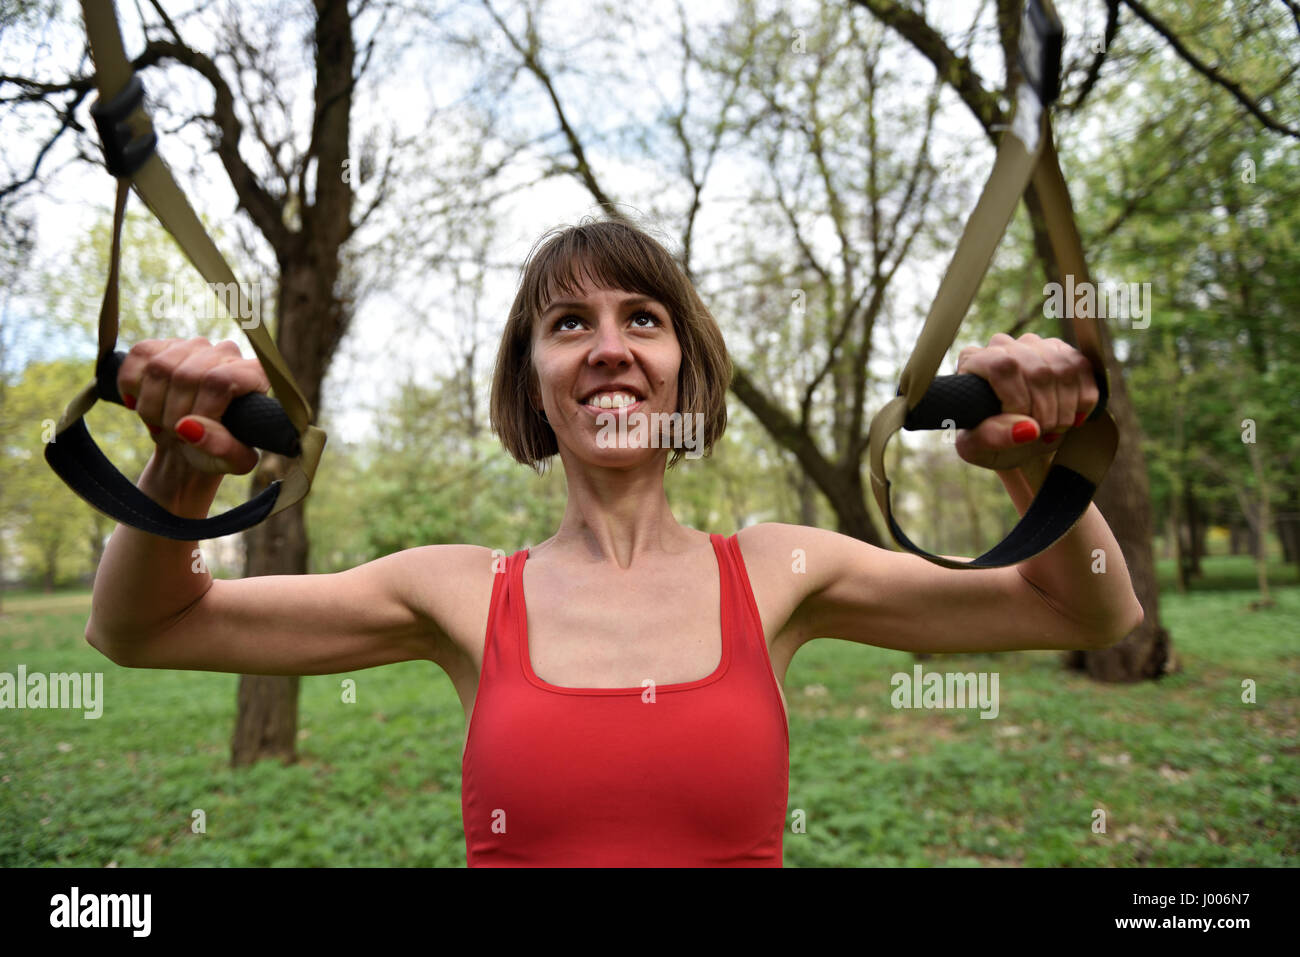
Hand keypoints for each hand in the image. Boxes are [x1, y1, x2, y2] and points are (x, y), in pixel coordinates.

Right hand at [116, 337, 271, 474]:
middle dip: (173, 415)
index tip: (195, 434)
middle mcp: (228, 353)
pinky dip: (130, 386)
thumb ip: (223, 448)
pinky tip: (140, 404)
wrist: (190, 442)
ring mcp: (194, 346)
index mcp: (254, 375)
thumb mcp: (232, 462)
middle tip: (176, 435)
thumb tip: (190, 426)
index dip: (201, 410)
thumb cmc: (218, 451)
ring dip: (151, 406)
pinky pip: (139, 356)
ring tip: (162, 424)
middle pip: (186, 376)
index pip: (219, 381)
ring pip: (159, 367)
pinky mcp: (163, 345)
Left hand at [953, 332, 1098, 471]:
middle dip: (1045, 413)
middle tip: (1039, 434)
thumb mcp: (977, 446)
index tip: (1020, 424)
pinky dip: (1083, 401)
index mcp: (973, 361)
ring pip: (1065, 370)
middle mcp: (1003, 345)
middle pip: (1039, 372)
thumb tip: (1028, 429)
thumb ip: (992, 437)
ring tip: (1052, 428)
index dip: (1019, 401)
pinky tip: (1070, 416)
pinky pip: (1084, 370)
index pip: (1004, 367)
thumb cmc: (986, 439)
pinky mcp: (1062, 352)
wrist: (1010, 438)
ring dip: (1065, 410)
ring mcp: (1034, 345)